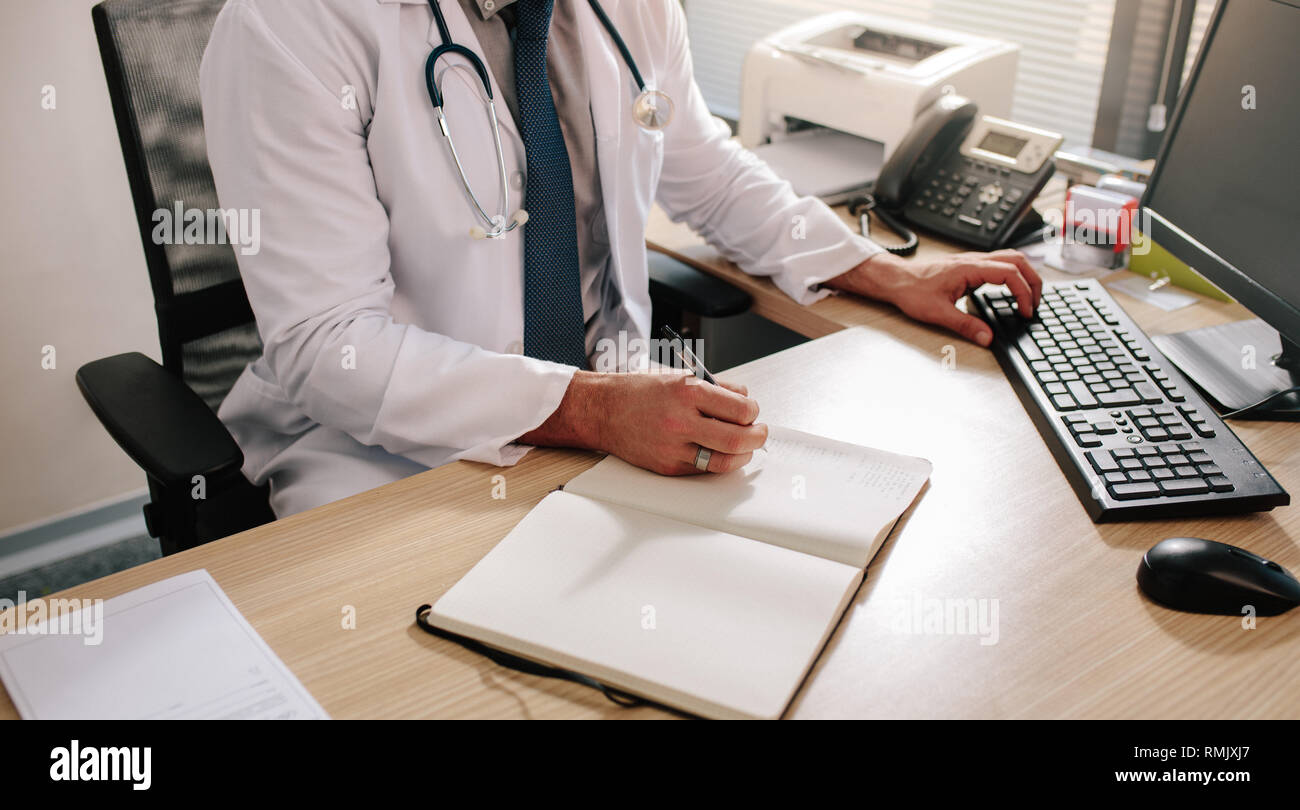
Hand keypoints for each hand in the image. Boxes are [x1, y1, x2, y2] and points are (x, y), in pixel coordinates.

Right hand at [520, 370, 768, 474]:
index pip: (740, 408)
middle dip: (757, 436)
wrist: (602, 410)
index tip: (752, 411)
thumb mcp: (679, 377)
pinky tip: (718, 452)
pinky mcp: (668, 466)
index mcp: (687, 392)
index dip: (753, 411)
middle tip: (759, 432)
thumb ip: (716, 389)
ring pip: (724, 461)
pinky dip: (717, 462)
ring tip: (743, 446)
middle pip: (738, 438)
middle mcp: (681, 421)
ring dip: (743, 454)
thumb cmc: (640, 391)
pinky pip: (704, 469)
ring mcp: (673, 447)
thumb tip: (745, 400)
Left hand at [826, 249, 1041, 346]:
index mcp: (969, 268)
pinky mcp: (969, 266)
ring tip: (1028, 298)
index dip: (1024, 292)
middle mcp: (974, 260)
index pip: (1010, 273)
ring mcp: (972, 261)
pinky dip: (1012, 276)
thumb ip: (965, 326)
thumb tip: (987, 338)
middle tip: (1036, 304)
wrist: (896, 279)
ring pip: (1010, 259)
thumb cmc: (912, 291)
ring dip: (1024, 276)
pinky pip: (999, 264)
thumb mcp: (938, 313)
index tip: (1026, 311)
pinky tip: (1009, 292)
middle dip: (1033, 281)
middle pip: (1017, 260)